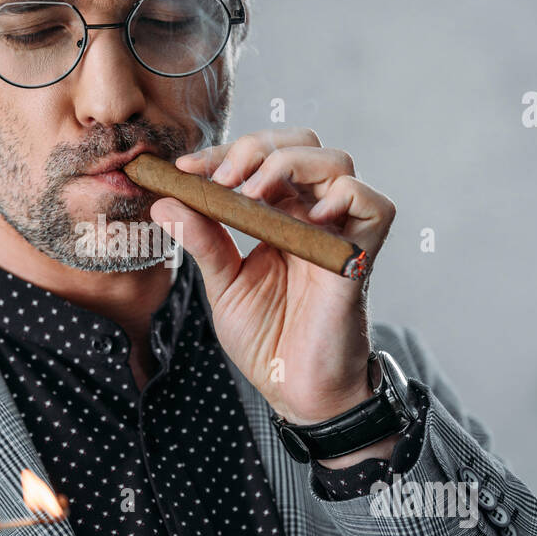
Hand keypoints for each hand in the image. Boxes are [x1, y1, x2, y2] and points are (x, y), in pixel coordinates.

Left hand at [148, 128, 395, 425]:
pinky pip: (373, 204)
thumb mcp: (223, 285)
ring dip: (290, 164)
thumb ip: (202, 241)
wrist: (295, 390)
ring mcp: (339, 233)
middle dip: (258, 147)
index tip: (185, 169)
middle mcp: (313, 216)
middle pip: (302, 145)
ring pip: (336, 162)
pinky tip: (310, 216)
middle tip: (224, 178)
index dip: (224, 154)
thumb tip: (163, 201)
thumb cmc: (266, 340)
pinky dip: (344, 195)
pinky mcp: (361, 256)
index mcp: (280, 216)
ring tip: (253, 194)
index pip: (260, 160)